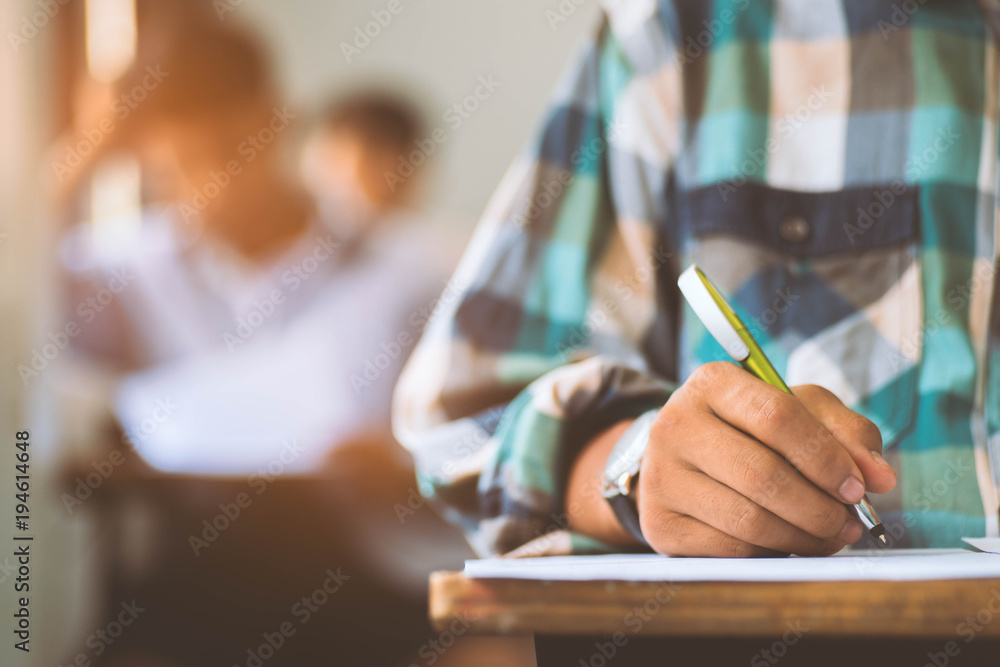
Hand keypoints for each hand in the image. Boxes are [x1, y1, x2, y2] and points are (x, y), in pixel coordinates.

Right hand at [635, 362, 896, 556]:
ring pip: (749, 520)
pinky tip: (790, 545)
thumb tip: (880, 477)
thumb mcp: (801, 411)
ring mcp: (661, 476)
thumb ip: (846, 433)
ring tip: (829, 536)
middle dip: (819, 508)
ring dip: (803, 537)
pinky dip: (772, 554)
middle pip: (762, 474)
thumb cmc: (752, 431)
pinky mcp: (659, 523)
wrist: (683, 462)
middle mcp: (676, 424)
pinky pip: (730, 550)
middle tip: (850, 523)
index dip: (825, 456)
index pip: (776, 416)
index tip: (857, 487)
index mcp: (712, 383)